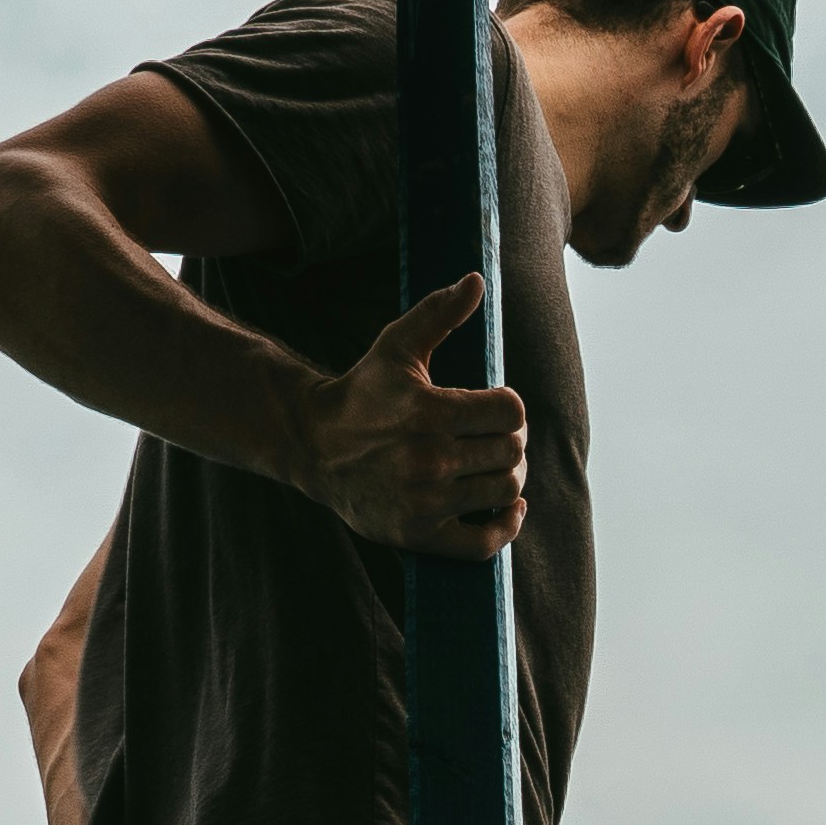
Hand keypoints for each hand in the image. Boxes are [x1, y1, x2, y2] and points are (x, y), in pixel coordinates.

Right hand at [287, 276, 525, 559]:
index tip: (495, 407)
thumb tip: (476, 280)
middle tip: (494, 437)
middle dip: (510, 441)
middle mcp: (428, 461)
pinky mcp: (418, 535)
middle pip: (512, 452)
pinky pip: (483, 544)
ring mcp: (424, 502)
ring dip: (508, 478)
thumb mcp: (396, 347)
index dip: (510, 407)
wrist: (313, 446)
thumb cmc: (363, 393)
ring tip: (493, 465)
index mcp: (428, 412)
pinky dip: (505, 527)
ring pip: (504, 492)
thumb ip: (439, 314)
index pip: (510, 411)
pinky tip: (507, 508)